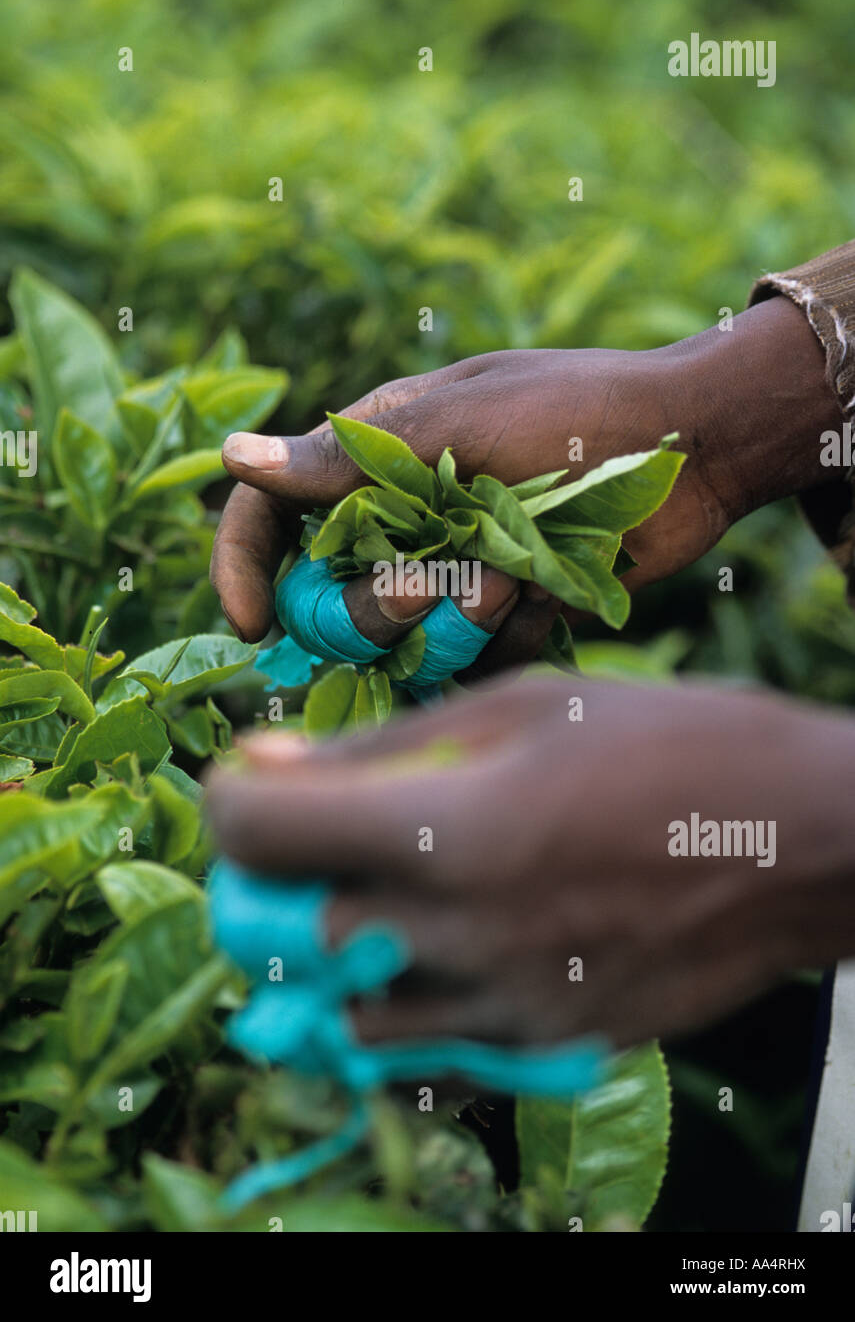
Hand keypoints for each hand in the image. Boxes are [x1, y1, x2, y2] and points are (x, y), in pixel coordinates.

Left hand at [205, 672, 854, 1047]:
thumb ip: (380, 744)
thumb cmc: (671, 745)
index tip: (257, 780)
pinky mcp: (545, 1047)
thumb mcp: (524, 706)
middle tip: (304, 838)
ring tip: (372, 893)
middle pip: (284, 936)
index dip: (231, 800)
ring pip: (345, 1017)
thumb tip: (263, 760)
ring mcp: (505, 1007)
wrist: (803, 842)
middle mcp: (463, 935)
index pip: (258, 832)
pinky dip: (401, 1006)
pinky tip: (439, 945)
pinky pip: (426, 1053)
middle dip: (267, 883)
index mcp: (450, 829)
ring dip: (329, 957)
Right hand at [211, 295, 838, 675]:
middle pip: (334, 597)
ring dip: (453, 620)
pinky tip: (550, 597)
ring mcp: (454, 567)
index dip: (248, 566)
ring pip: (404, 639)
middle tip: (432, 590)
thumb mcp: (458, 425)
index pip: (272, 512)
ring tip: (514, 579)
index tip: (257, 627)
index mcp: (374, 457)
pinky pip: (475, 654)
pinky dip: (508, 635)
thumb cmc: (574, 414)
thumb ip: (350, 457)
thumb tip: (231, 456)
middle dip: (378, 610)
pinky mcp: (504, 608)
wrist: (694, 447)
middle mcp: (402, 517)